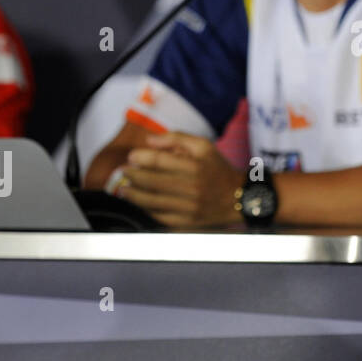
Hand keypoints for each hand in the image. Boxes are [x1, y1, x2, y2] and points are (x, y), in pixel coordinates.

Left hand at [116, 131, 243, 227]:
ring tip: (124, 188)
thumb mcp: (203, 146)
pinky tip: (137, 203)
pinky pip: (159, 217)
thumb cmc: (218, 169)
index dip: (141, 158)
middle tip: (122, 172)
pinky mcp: (187, 222)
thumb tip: (149, 139)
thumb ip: (176, 138)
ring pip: (153, 201)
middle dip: (132, 176)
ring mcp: (189, 207)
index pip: (160, 161)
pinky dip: (145, 210)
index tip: (130, 156)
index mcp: (195, 167)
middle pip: (153, 182)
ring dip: (133, 195)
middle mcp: (192, 188)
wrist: (239, 198)